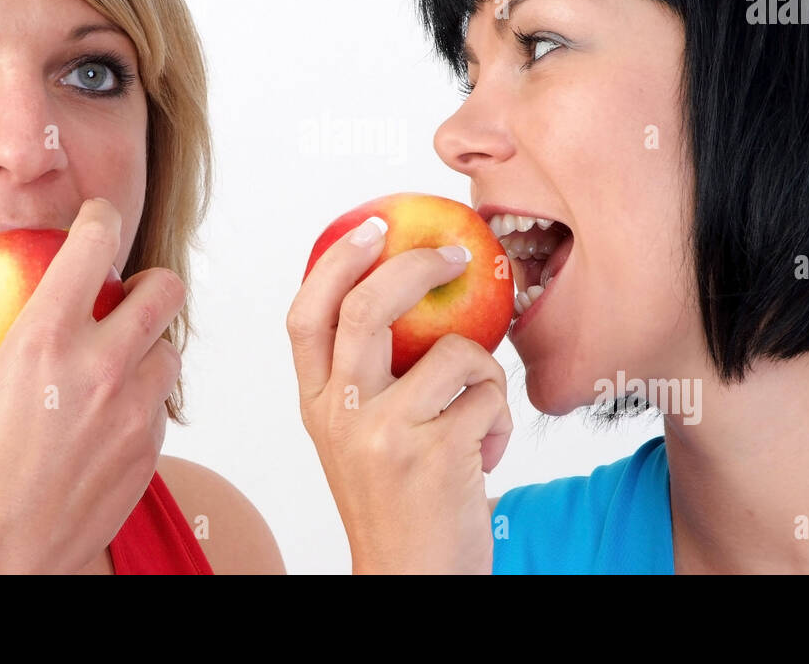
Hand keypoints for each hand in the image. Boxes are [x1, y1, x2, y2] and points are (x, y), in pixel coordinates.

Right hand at [0, 197, 184, 572]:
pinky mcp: (148, 449)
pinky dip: (144, 397)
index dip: (100, 218)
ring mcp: (133, 411)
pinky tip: (113, 409)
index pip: (94, 247)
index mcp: (47, 341)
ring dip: (151, 344)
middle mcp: (103, 368)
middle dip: (153, 280)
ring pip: (171, 352)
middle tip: (128, 290)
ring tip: (122, 354)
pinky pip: (161, 406)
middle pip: (164, 291)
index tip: (94, 219)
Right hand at [286, 216, 512, 573]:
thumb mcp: (360, 437)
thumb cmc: (398, 505)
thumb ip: (369, 378)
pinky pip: (490, 396)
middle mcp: (340, 414)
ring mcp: (385, 433)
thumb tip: (411, 295)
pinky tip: (485, 457)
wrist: (414, 580)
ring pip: (456, 351)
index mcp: (317, 405)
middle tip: (454, 255)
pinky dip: (502, 420)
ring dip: (486, 375)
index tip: (372, 228)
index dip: (336, 262)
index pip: (306, 316)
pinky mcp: (436, 452)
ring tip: (478, 417)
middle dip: (416, 265)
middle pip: (367, 307)